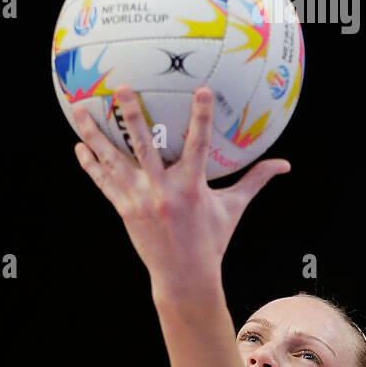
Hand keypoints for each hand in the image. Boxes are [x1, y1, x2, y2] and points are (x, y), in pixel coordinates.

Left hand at [71, 85, 289, 300]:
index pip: (199, 145)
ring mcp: (139, 201)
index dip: (201, 117)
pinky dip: (91, 165)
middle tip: (122, 89)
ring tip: (80, 111)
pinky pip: (104, 183)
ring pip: (113, 162)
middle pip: (144, 147)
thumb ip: (256, 180)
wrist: (183, 277)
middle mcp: (162, 192)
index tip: (201, 90)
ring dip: (95, 135)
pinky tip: (79, 147)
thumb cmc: (211, 241)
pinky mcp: (124, 210)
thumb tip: (285, 164)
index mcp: (191, 188)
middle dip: (132, 117)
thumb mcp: (234, 209)